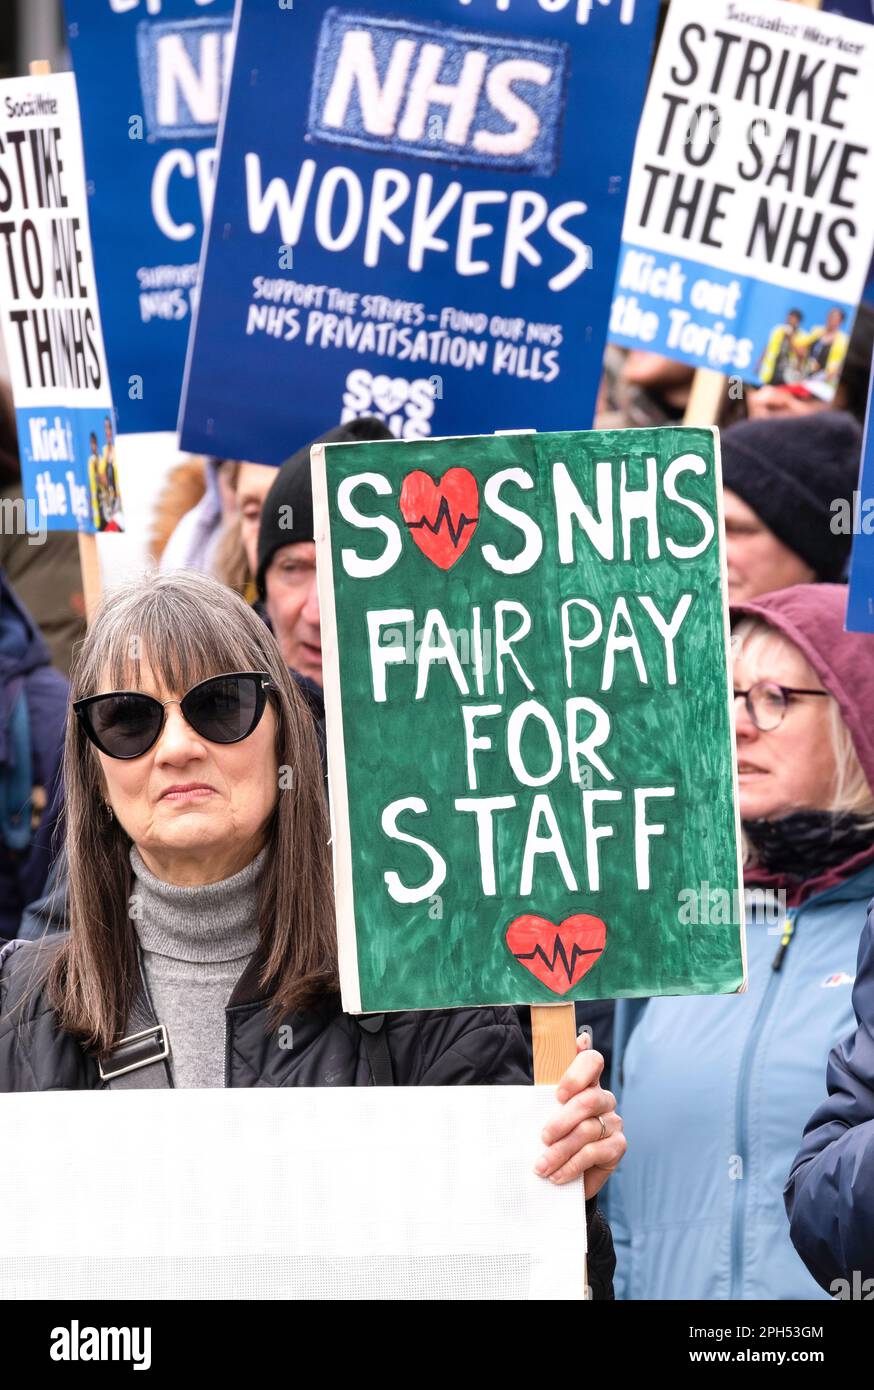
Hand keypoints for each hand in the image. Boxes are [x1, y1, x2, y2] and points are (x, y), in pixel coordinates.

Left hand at [534, 1030, 625, 1196]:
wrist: (562, 1175)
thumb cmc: (551, 1137)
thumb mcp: (544, 1113)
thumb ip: (547, 1089)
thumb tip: (559, 1051)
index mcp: (585, 1082)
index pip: (592, 1061)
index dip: (577, 1075)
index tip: (558, 1094)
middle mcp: (603, 1099)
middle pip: (588, 1100)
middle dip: (561, 1121)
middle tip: (543, 1138)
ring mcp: (613, 1122)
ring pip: (587, 1130)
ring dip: (560, 1151)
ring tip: (541, 1166)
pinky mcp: (618, 1146)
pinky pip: (593, 1153)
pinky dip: (571, 1166)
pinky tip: (556, 1175)